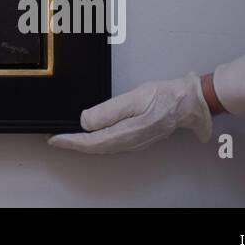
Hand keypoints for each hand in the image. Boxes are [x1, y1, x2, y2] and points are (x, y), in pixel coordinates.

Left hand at [48, 72, 211, 153]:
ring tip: (66, 137)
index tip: (54, 139)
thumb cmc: (165, 97)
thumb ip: (109, 111)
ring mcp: (134, 141)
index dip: (70, 141)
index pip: (91, 141)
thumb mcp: (135, 98)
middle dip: (72, 144)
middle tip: (54, 139)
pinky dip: (95, 141)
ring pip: (102, 146)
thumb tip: (85, 121)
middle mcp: (129, 141)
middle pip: (94, 147)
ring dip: (82, 143)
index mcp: (127, 133)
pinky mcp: (137, 137)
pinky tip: (90, 135)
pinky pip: (110, 143)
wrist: (190, 103)